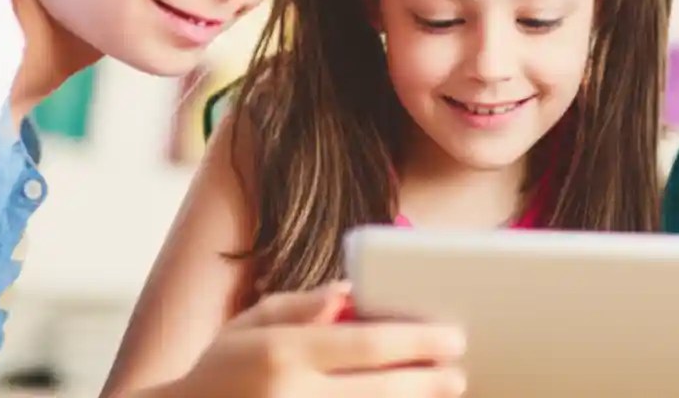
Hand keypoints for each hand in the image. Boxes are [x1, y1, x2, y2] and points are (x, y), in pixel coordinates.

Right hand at [144, 282, 466, 397]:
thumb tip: (351, 292)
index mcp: (281, 355)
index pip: (366, 344)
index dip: (416, 341)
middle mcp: (291, 397)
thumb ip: (302, 306)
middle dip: (426, 382)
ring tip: (440, 392)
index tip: (453, 338)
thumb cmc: (220, 371)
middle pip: (380, 390)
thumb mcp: (250, 325)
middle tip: (458, 373)